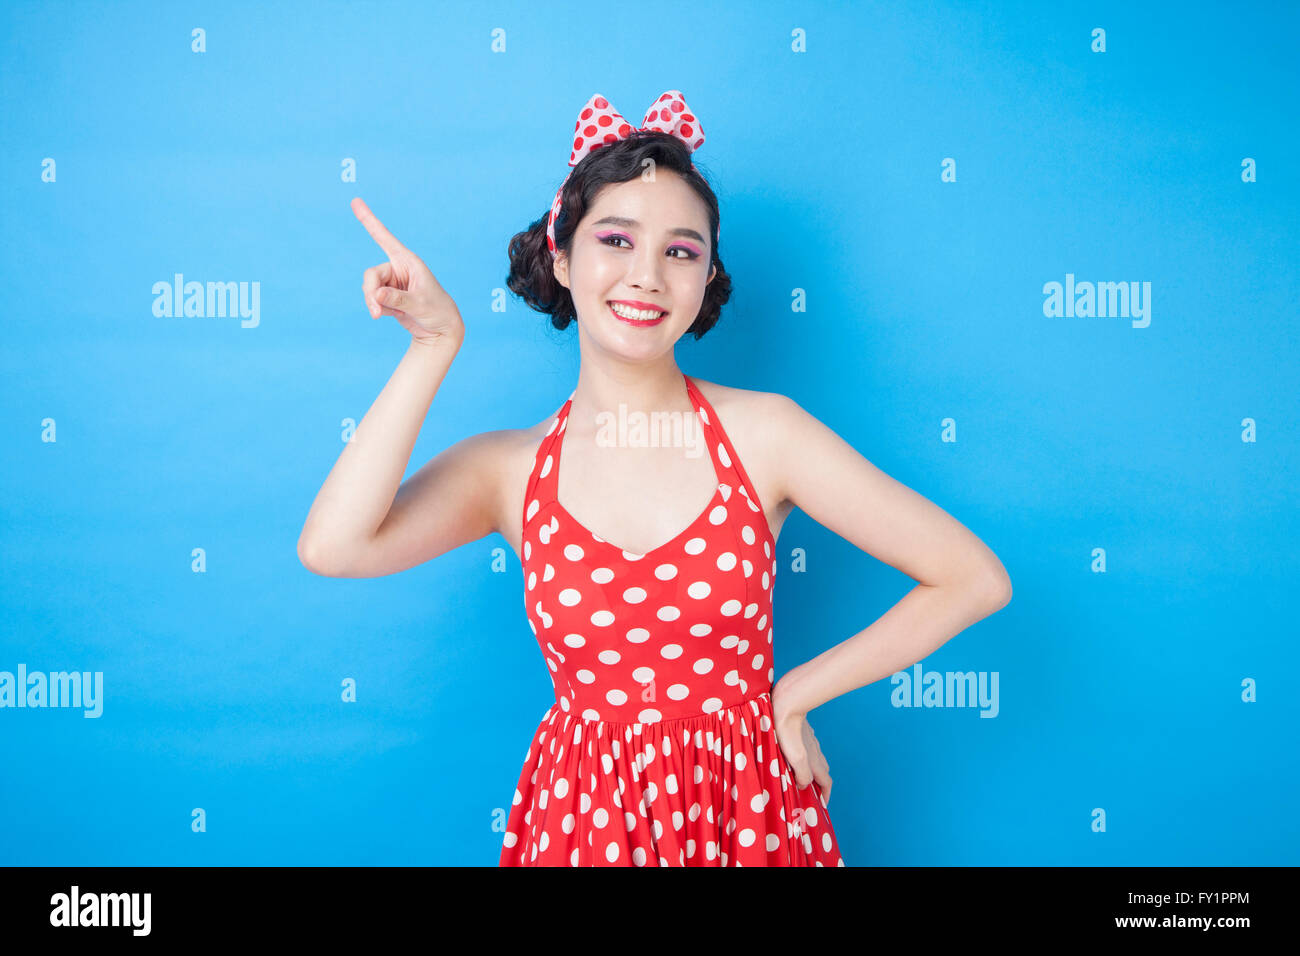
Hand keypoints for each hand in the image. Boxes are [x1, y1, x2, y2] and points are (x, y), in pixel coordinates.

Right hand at [351, 197, 464, 343]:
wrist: (440, 329)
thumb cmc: (437, 311)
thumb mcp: (419, 304)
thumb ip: (397, 299)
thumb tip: (376, 295)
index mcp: (408, 261)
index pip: (385, 238)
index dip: (369, 220)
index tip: (355, 201)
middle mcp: (398, 268)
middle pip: (371, 275)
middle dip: (370, 293)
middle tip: (376, 312)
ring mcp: (392, 283)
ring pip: (370, 289)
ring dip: (374, 304)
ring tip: (387, 315)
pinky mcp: (388, 296)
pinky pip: (374, 300)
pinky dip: (380, 310)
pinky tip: (396, 315)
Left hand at [771, 681, 831, 804]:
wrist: (787, 705)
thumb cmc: (788, 732)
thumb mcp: (795, 758)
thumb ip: (802, 774)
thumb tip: (803, 785)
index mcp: (815, 761)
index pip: (826, 783)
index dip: (825, 795)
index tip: (822, 805)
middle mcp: (816, 753)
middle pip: (823, 772)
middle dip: (819, 785)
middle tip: (809, 793)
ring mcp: (810, 742)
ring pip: (816, 760)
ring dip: (811, 771)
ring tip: (800, 777)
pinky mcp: (803, 734)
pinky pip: (808, 750)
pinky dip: (805, 759)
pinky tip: (794, 756)